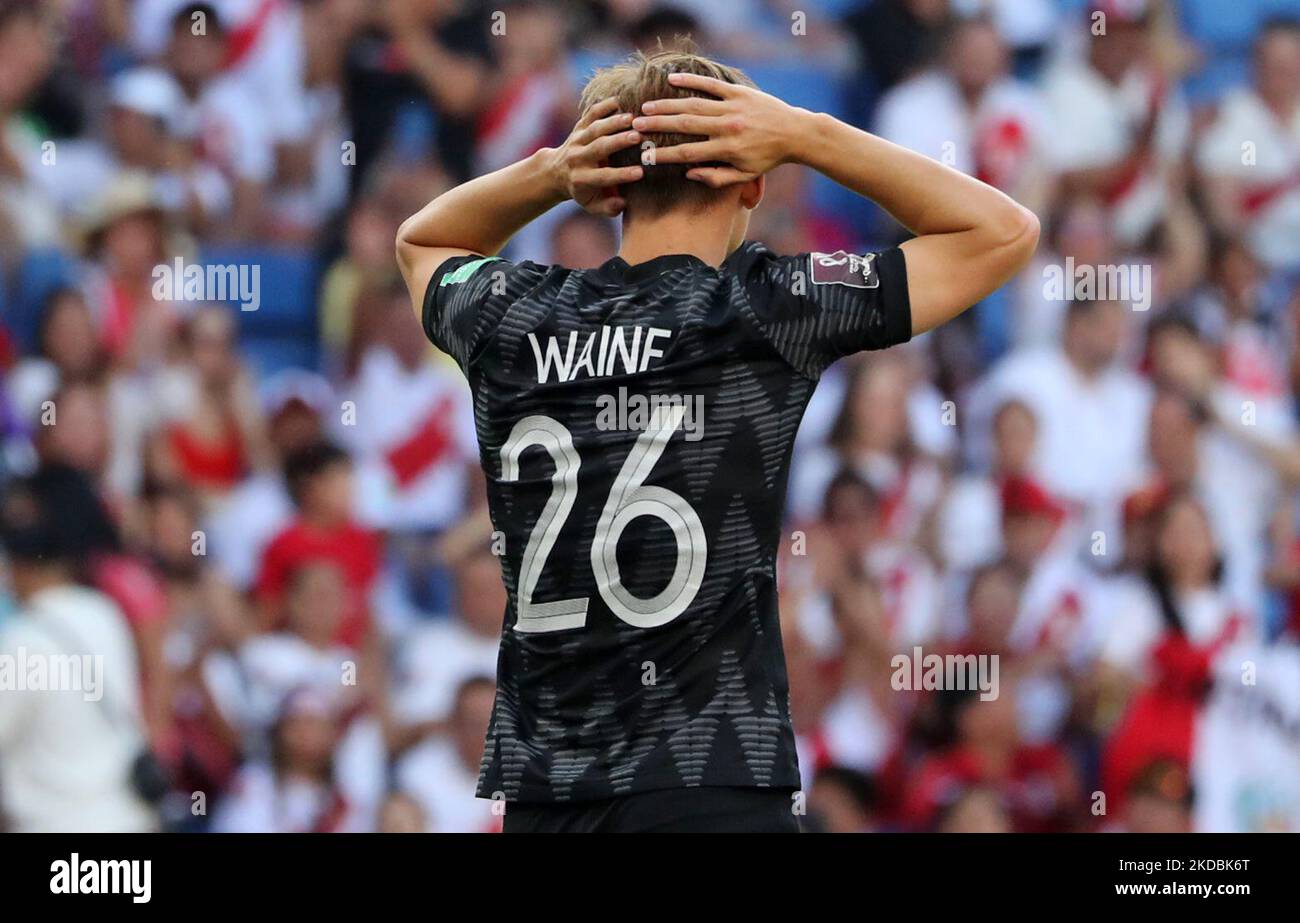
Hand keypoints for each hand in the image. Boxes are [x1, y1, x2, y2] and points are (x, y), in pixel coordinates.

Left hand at [546, 97, 644, 216]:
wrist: (557, 172)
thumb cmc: (583, 191)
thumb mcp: (592, 205)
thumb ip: (607, 208)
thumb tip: (622, 204)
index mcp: (581, 179)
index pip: (603, 177)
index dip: (621, 176)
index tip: (640, 172)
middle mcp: (577, 158)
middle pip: (598, 148)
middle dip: (618, 142)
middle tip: (638, 137)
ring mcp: (577, 140)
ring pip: (595, 128)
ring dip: (613, 122)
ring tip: (632, 118)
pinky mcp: (579, 126)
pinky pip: (590, 114)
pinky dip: (603, 106)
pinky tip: (619, 101)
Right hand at [631, 72, 807, 186]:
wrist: (794, 133)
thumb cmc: (767, 159)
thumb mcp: (744, 176)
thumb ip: (716, 178)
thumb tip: (688, 174)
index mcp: (727, 150)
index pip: (688, 154)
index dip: (664, 156)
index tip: (645, 156)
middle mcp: (727, 128)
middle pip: (685, 125)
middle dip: (658, 125)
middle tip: (636, 124)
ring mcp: (732, 108)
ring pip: (694, 105)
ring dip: (668, 105)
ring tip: (646, 106)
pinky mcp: (739, 92)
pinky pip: (711, 85)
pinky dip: (691, 81)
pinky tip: (672, 80)